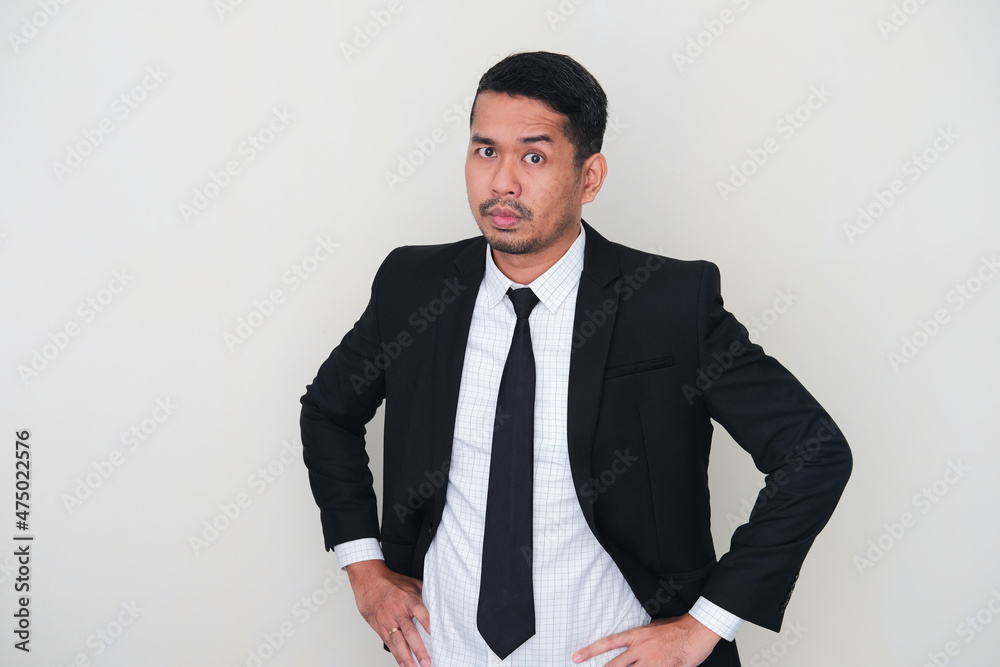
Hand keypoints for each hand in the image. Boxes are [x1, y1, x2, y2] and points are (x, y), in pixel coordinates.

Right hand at [346, 560, 430, 666]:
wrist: (368, 581)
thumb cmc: (392, 583)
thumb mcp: (411, 583)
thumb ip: (425, 595)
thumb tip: (440, 603)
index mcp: (407, 598)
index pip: (419, 609)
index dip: (426, 620)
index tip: (432, 631)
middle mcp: (397, 611)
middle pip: (409, 631)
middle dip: (418, 648)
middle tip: (426, 661)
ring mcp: (388, 620)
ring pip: (397, 641)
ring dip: (407, 657)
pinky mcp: (380, 627)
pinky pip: (389, 643)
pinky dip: (396, 655)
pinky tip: (403, 664)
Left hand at [572, 613, 720, 666]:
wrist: (696, 631)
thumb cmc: (677, 629)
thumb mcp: (653, 627)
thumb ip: (640, 637)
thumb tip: (631, 643)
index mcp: (636, 635)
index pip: (608, 643)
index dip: (590, 651)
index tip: (576, 657)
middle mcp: (640, 649)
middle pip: (615, 665)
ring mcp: (651, 662)